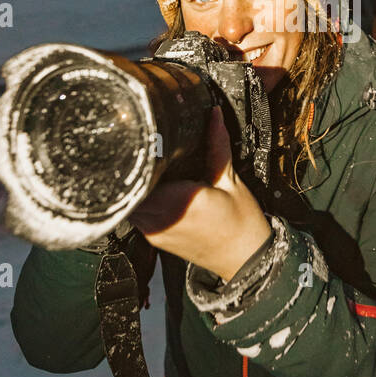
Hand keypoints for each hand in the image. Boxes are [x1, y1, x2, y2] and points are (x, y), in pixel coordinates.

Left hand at [130, 107, 271, 282]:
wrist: (246, 260)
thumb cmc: (242, 223)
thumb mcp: (231, 181)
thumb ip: (217, 147)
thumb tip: (214, 116)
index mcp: (181, 201)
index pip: (143, 174)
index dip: (138, 156)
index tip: (142, 140)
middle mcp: (162, 218)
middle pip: (131, 187)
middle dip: (135, 168)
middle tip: (143, 149)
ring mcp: (155, 231)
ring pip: (130, 202)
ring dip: (136, 185)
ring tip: (146, 168)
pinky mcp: (155, 239)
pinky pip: (136, 214)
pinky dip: (141, 199)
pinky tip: (153, 189)